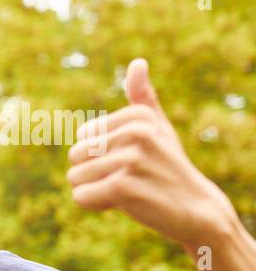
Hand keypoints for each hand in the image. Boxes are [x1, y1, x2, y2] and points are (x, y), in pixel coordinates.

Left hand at [67, 58, 238, 248]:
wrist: (195, 208)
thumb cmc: (168, 166)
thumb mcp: (158, 128)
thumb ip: (143, 98)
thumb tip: (137, 62)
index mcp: (138, 116)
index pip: (82, 136)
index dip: (98, 155)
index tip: (130, 161)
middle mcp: (136, 132)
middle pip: (75, 156)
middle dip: (93, 173)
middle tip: (128, 178)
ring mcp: (131, 159)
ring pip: (75, 177)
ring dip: (95, 189)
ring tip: (128, 190)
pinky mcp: (123, 186)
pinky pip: (81, 196)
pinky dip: (95, 205)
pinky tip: (124, 203)